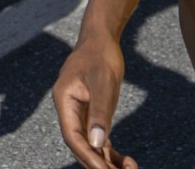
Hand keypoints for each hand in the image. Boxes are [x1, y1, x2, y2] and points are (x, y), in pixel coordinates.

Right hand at [55, 37, 137, 167]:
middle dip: (98, 163)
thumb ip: (99, 112)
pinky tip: (124, 160)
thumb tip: (97, 143)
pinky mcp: (91, 112)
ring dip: (106, 159)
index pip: (73, 137)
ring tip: (130, 168)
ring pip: (89, 144)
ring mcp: (79, 112)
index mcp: (64, 100)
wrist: (101, 38)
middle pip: (80, 145)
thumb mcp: (103, 81)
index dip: (88, 157)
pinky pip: (97, 138)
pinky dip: (109, 151)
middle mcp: (68, 109)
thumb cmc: (101, 55)